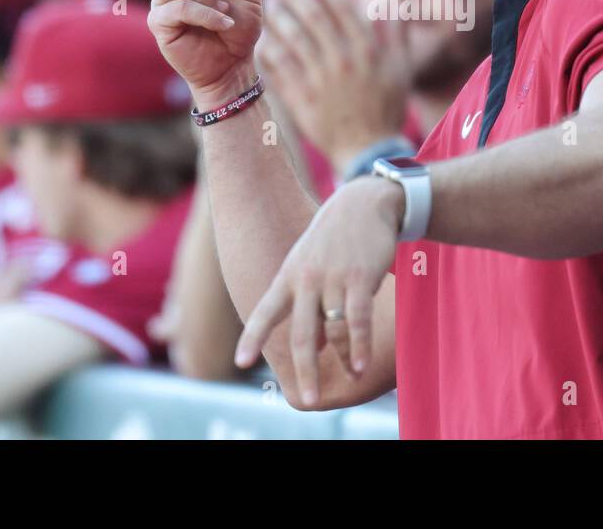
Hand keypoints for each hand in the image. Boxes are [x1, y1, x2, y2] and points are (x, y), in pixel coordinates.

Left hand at [233, 175, 401, 405]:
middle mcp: (306, 280)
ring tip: (353, 377)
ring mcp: (333, 279)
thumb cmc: (333, 240)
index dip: (252, 338)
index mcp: (288, 277)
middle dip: (305, 370)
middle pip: (300, 334)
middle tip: (308, 399)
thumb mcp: (308, 264)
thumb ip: (305, 304)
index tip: (240, 362)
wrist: (362, 203)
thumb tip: (312, 350)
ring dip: (344, 358)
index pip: (264, 312)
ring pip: (333, 330)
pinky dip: (360, 345)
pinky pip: (358, 319)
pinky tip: (362, 364)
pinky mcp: (360, 278)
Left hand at [256, 0, 409, 174]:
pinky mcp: (302, 101)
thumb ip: (396, 27)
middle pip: (313, 21)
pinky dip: (270, 52)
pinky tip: (263, 39)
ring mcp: (320, 82)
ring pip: (294, 42)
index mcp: (368, 52)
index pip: (344, 11)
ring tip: (269, 6)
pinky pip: (280, 70)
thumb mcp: (401, 66)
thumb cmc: (387, 105)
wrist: (368, 150)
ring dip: (279, 20)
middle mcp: (342, 63)